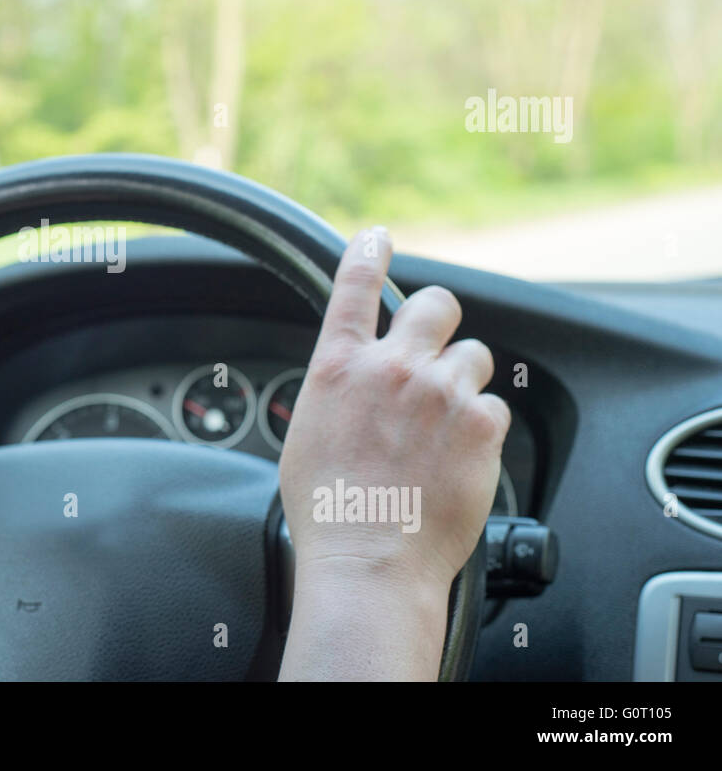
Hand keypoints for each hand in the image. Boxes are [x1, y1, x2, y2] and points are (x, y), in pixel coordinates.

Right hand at [278, 226, 508, 679]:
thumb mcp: (307, 434)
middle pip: (436, 303)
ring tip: (444, 425)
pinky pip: (494, 409)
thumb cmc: (330, 512)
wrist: (370, 562)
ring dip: (463, 380)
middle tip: (434, 347)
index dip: (368, 252)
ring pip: (474, 356)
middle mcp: (394, 368)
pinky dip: (481, 428)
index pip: (354, 284)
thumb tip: (355, 384)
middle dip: (438, 319)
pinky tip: (458, 459)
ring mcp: (442, 394)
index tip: (378, 239)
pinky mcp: (483, 427)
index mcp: (340, 367)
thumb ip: (338, 392)